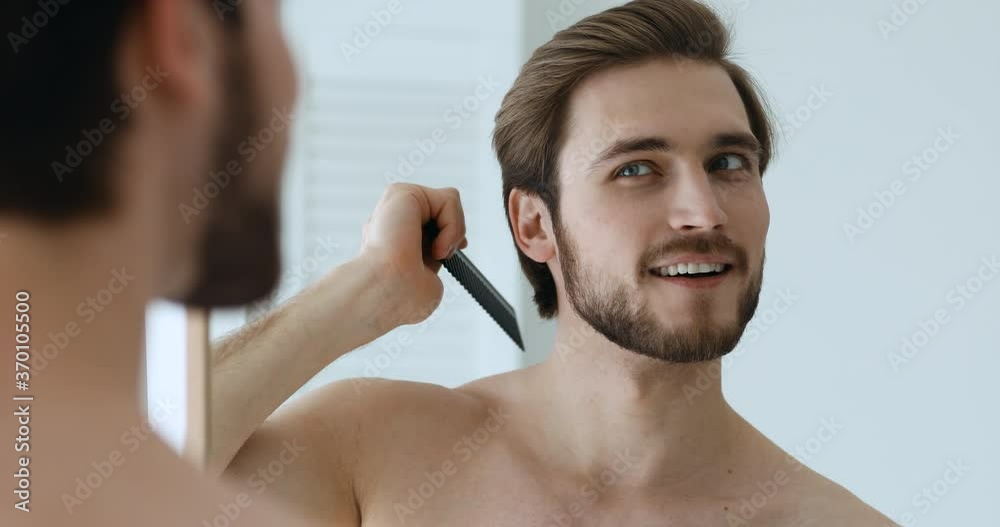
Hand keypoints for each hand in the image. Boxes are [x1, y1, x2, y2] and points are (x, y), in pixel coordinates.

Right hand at [359, 183, 468, 327]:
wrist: (385, 293)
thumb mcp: (428, 279)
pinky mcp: (402, 192)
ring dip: (453, 230)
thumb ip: (436, 257)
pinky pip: (449, 198)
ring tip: (437, 252)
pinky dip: (452, 225)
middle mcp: (394, 218)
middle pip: (443, 208)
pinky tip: (436, 246)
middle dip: (453, 231)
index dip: (450, 234)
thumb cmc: (399, 295)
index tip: (446, 255)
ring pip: (449, 201)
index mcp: (396, 235)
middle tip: (440, 255)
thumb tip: (448, 248)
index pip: (434, 221)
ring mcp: (396, 204)